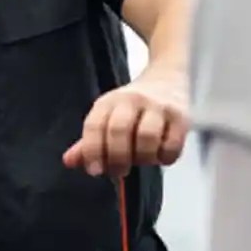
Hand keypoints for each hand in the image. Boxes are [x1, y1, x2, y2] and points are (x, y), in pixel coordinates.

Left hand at [61, 77, 188, 177]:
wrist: (168, 79)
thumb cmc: (132, 108)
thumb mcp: (107, 117)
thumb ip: (89, 142)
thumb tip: (68, 162)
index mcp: (108, 102)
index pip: (94, 125)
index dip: (92, 151)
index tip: (94, 171)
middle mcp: (132, 100)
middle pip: (118, 131)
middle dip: (116, 158)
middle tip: (119, 172)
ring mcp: (158, 107)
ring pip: (146, 137)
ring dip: (142, 158)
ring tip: (141, 161)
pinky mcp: (181, 117)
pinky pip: (172, 144)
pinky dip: (164, 157)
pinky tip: (160, 157)